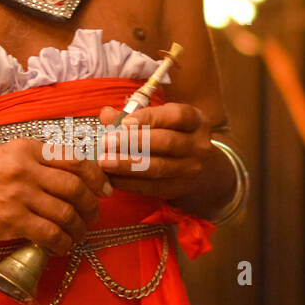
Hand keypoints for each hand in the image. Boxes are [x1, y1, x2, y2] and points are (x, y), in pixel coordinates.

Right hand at [0, 138, 111, 254]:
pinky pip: (49, 234)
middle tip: (93, 215)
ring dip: (79, 227)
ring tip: (79, 233)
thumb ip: (39, 160)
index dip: (96, 177)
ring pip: (66, 213)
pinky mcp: (11, 221)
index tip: (104, 190)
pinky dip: (63, 243)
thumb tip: (76, 174)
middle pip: (75, 188)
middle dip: (91, 206)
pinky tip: (64, 246)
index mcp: (28, 149)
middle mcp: (26, 169)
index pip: (75, 159)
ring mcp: (19, 196)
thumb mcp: (8, 154)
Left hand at [95, 103, 214, 199]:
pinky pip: (151, 187)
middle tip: (106, 141)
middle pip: (166, 142)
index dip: (150, 118)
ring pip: (157, 168)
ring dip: (127, 165)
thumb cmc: (173, 134)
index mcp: (195, 121)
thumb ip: (133, 115)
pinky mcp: (179, 189)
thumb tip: (106, 114)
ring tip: (104, 162)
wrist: (200, 168)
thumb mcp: (162, 119)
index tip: (124, 121)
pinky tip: (111, 177)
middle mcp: (198, 145)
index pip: (177, 116)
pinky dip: (129, 183)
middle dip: (133, 141)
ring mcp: (190, 169)